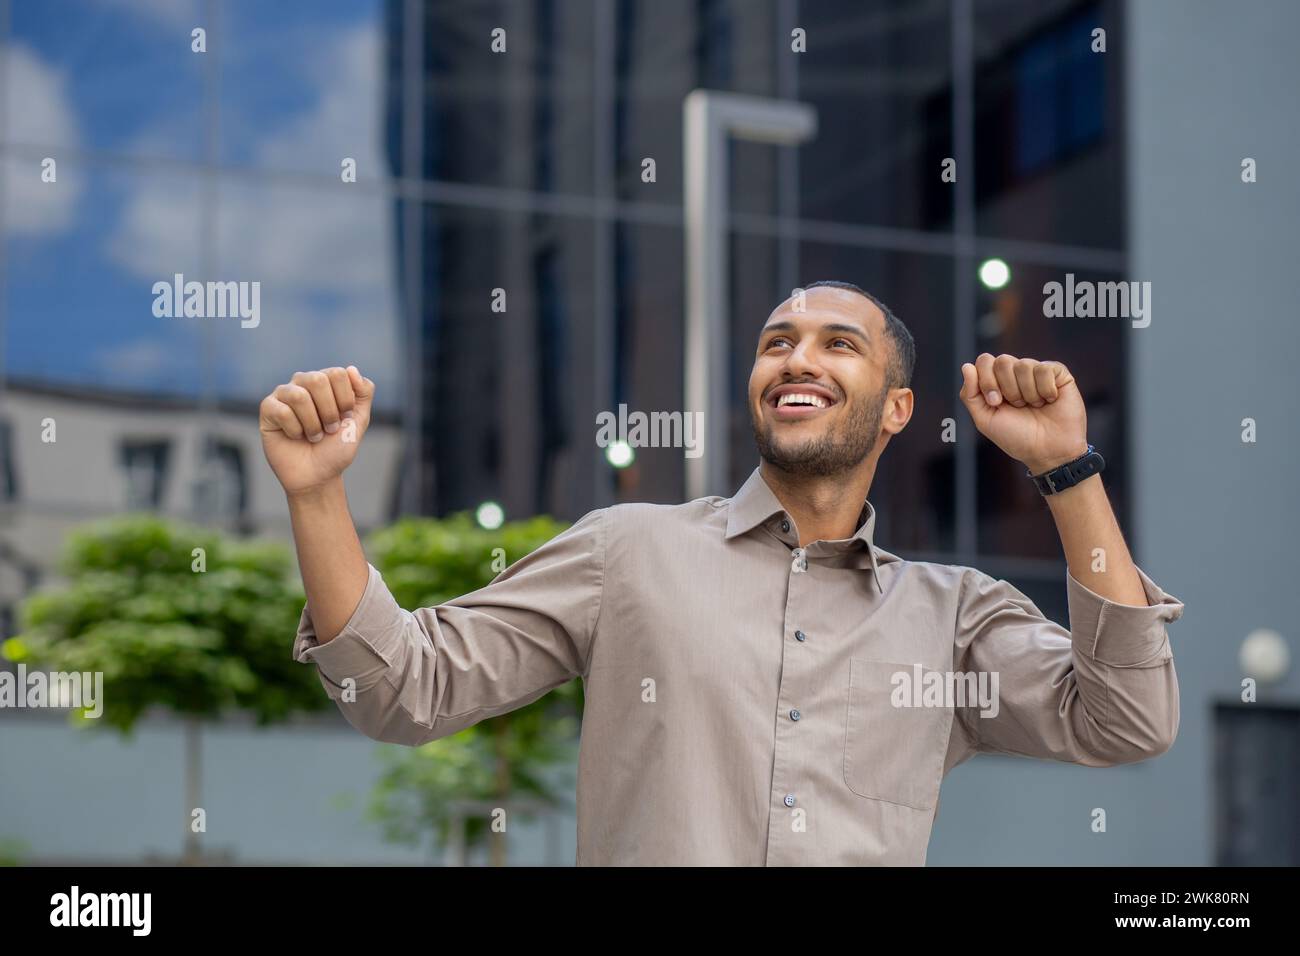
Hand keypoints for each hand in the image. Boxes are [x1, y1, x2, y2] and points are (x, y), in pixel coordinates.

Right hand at [259, 366, 374, 494]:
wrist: (318, 475)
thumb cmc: (336, 448)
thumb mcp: (359, 420)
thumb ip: (364, 392)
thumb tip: (351, 368)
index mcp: (326, 381)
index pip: (338, 373)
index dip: (345, 401)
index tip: (345, 419)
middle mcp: (303, 382)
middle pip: (317, 379)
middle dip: (329, 411)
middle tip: (329, 429)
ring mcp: (284, 394)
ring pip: (299, 396)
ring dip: (312, 423)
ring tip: (313, 436)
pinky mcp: (267, 408)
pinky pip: (282, 411)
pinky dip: (295, 430)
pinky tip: (295, 436)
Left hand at [958, 353, 1087, 474]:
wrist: (1048, 451)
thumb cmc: (1016, 437)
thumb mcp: (985, 420)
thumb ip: (970, 394)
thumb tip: (966, 366)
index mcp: (997, 381)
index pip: (984, 361)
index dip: (987, 381)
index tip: (995, 402)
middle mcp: (1016, 373)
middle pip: (1002, 360)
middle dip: (1007, 388)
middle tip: (1017, 406)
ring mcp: (1037, 371)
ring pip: (1023, 365)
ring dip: (1026, 393)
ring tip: (1034, 406)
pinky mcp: (1058, 373)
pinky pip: (1044, 368)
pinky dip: (1045, 390)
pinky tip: (1049, 400)